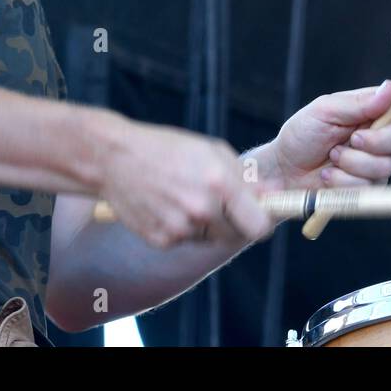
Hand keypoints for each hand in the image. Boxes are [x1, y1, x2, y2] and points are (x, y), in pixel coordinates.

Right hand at [99, 118, 272, 248]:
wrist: (115, 159)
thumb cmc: (168, 149)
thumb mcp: (212, 151)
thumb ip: (246, 177)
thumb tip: (276, 195)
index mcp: (220, 182)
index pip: (259, 226)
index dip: (264, 223)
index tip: (260, 216)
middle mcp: (202, 209)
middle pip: (237, 235)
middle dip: (235, 222)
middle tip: (221, 202)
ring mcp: (180, 228)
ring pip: (211, 238)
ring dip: (208, 224)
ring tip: (187, 196)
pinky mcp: (162, 240)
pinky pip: (187, 241)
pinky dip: (184, 228)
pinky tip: (169, 204)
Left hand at [265, 81, 390, 190]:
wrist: (284, 171)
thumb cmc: (301, 134)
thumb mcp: (324, 111)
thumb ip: (358, 103)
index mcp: (373, 109)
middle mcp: (381, 134)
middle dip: (380, 140)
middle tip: (352, 139)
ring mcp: (377, 162)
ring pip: (386, 165)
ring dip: (353, 162)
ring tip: (331, 157)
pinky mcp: (369, 188)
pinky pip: (370, 187)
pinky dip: (344, 181)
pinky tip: (328, 176)